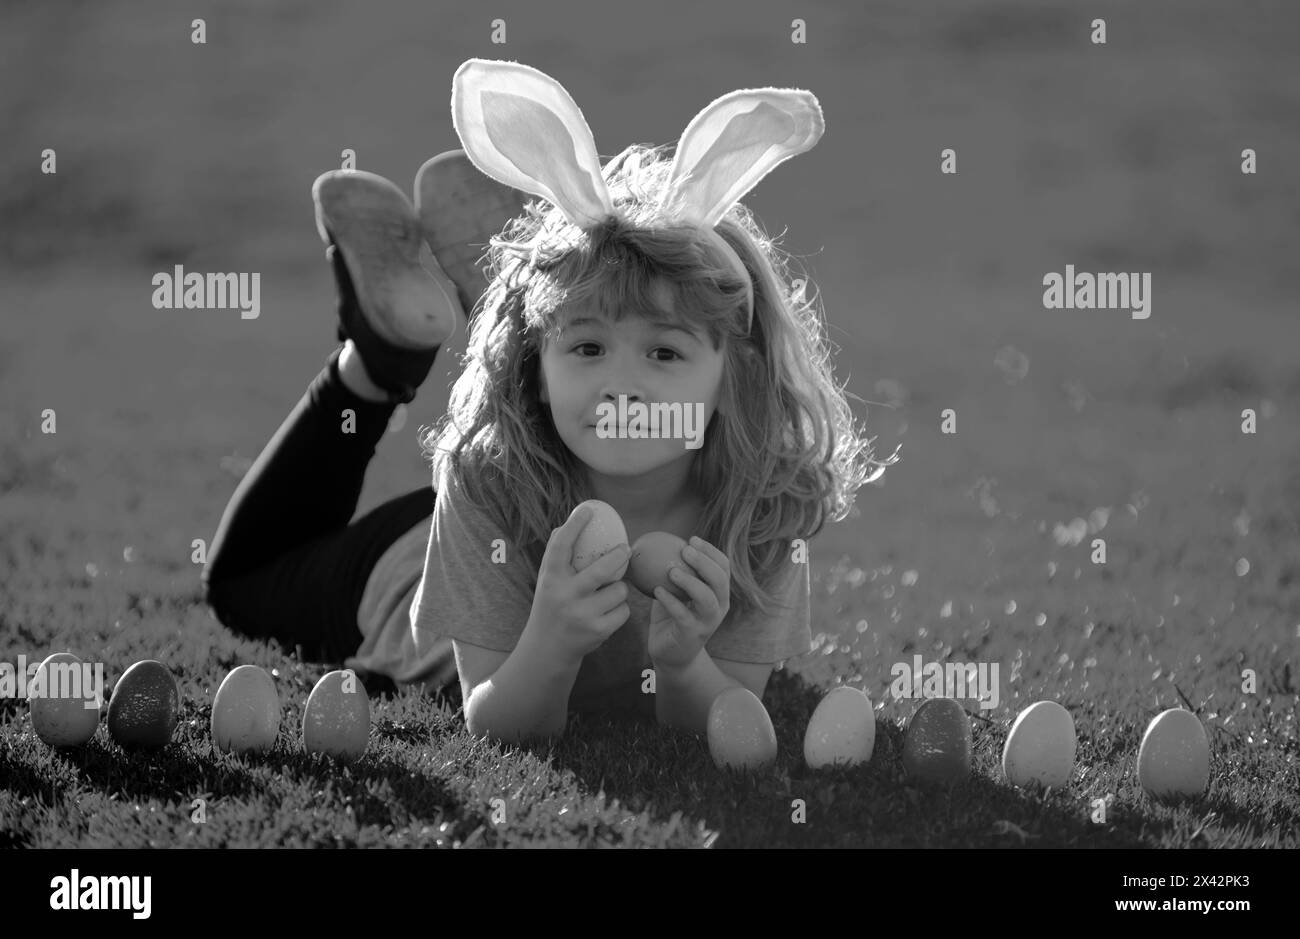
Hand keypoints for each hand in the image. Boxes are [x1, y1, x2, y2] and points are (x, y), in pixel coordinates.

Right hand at [528, 504, 631, 664]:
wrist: (548, 649)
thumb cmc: (551, 606)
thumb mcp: (547, 582)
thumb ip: (557, 556)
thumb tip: (569, 522)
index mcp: (551, 579)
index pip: (561, 546)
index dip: (574, 525)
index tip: (588, 510)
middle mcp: (565, 596)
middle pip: (602, 569)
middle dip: (619, 556)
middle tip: (626, 549)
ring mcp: (582, 615)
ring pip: (619, 591)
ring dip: (618, 589)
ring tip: (608, 593)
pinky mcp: (598, 631)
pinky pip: (624, 611)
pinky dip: (620, 609)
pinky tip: (608, 613)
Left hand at [648, 536, 730, 669]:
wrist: (671, 655)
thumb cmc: (672, 617)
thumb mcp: (676, 591)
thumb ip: (675, 571)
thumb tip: (659, 543)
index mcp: (719, 593)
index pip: (723, 566)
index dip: (710, 551)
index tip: (692, 539)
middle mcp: (719, 606)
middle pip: (719, 579)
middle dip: (704, 561)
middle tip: (684, 549)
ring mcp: (708, 622)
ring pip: (707, 597)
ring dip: (689, 581)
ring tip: (671, 571)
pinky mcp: (693, 634)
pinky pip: (683, 614)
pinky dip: (670, 601)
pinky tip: (657, 591)